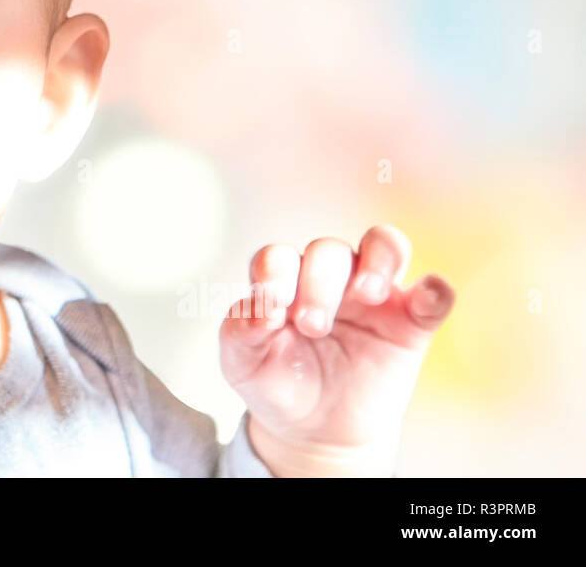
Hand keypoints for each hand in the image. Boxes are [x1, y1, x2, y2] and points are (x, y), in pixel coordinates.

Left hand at [218, 225, 455, 475]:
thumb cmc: (276, 383)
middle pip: (328, 250)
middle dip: (319, 283)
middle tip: (312, 326)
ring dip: (377, 261)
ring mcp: (373, 296)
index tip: (273, 307)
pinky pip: (433, 295)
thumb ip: (240, 332)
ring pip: (384, 246)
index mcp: (283, 281)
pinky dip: (434, 291)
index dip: (274, 273)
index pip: (277, 257)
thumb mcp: (243, 364)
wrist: (317, 429)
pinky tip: (425, 300)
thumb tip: (258, 308)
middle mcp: (328, 278)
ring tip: (366, 293)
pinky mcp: (410, 322)